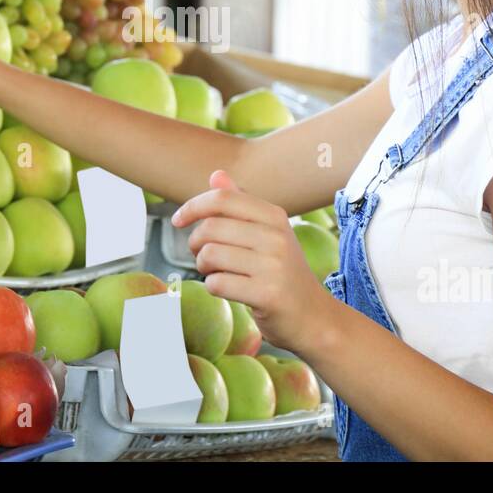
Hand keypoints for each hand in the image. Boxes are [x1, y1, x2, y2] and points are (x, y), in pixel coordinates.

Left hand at [172, 170, 333, 352]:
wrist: (314, 317)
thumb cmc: (283, 274)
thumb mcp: (269, 233)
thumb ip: (241, 204)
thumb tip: (216, 174)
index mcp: (274, 216)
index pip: (222, 198)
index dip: (193, 206)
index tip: (178, 220)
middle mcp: (276, 237)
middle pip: (211, 227)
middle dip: (196, 243)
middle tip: (204, 256)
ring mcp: (273, 266)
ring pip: (210, 255)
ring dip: (203, 267)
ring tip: (216, 273)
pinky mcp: (267, 294)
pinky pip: (217, 283)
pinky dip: (213, 287)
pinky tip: (228, 289)